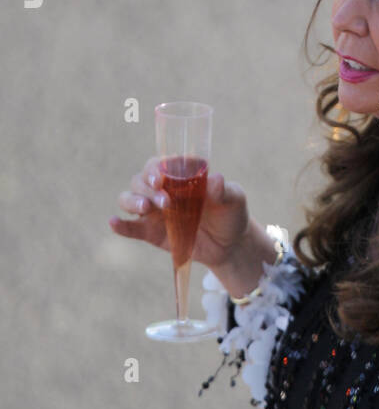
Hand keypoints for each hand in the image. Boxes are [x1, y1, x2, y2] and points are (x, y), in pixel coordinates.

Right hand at [109, 156, 250, 272]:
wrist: (231, 245)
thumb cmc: (231, 214)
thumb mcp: (234, 199)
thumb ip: (224, 190)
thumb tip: (216, 179)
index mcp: (180, 174)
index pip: (160, 163)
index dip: (155, 167)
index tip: (162, 178)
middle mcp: (163, 189)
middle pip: (141, 180)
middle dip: (147, 188)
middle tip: (165, 201)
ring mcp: (155, 211)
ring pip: (129, 198)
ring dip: (132, 201)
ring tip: (146, 209)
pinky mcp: (151, 232)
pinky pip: (131, 227)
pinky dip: (120, 225)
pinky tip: (114, 222)